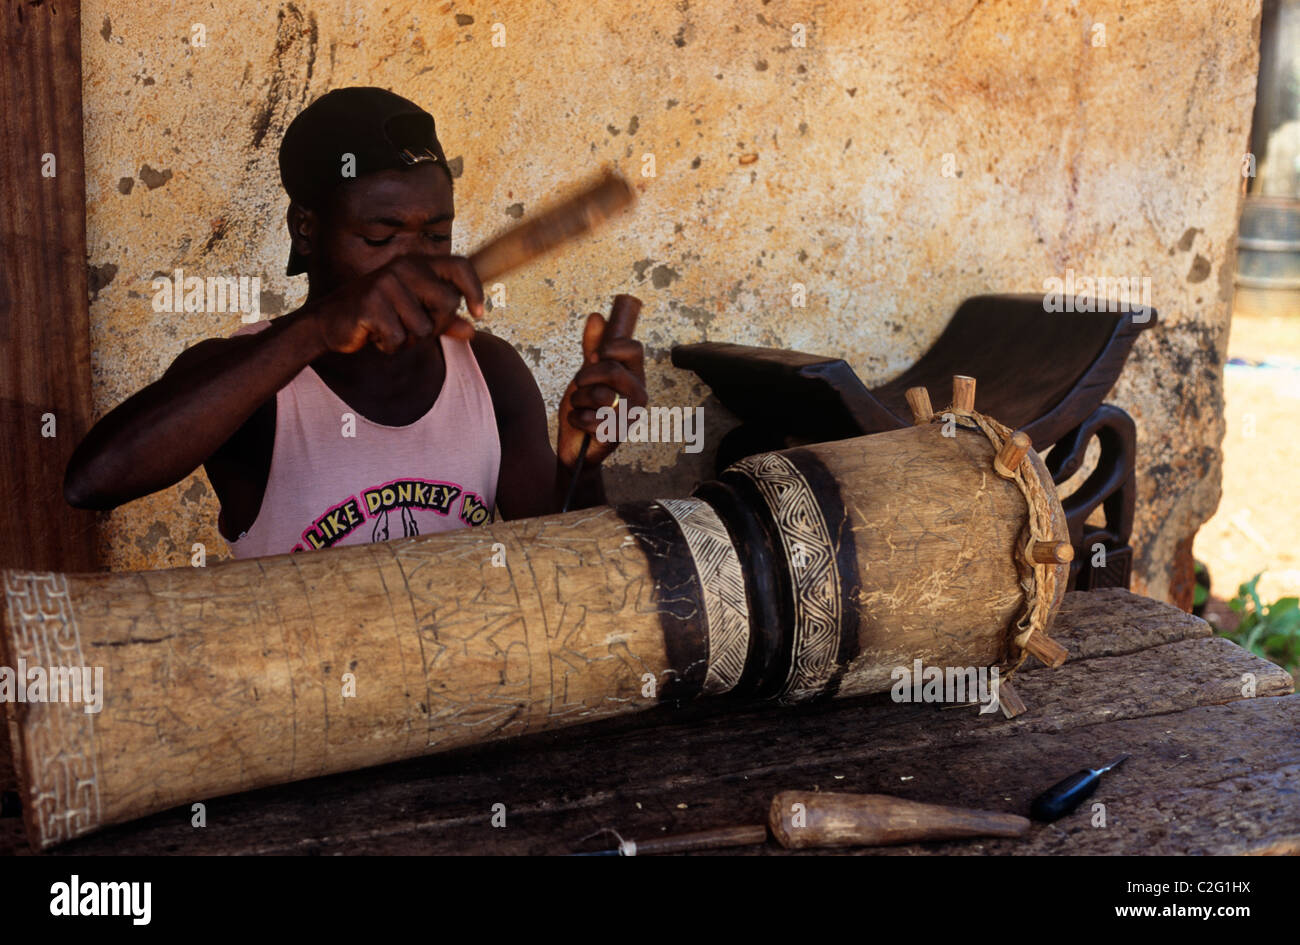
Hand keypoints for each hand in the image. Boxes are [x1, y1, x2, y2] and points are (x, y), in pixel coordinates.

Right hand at [306, 254, 485, 354]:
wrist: (329, 322)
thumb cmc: (377, 316)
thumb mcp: (413, 315)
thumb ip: (443, 321)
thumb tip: (472, 331)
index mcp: (417, 264)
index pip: (459, 266)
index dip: (474, 289)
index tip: (479, 314)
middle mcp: (404, 267)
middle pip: (447, 303)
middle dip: (435, 326)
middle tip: (410, 328)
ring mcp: (386, 283)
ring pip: (424, 328)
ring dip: (409, 340)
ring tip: (387, 330)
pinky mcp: (371, 304)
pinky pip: (399, 339)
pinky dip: (390, 347)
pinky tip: (374, 336)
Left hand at [557, 312, 646, 468]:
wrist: (576, 446)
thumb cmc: (586, 407)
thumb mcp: (588, 373)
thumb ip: (593, 347)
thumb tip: (597, 317)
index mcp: (635, 376)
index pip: (634, 349)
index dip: (612, 347)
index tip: (594, 355)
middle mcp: (638, 395)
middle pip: (613, 371)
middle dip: (586, 376)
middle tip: (579, 384)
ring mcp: (630, 416)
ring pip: (598, 395)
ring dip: (578, 400)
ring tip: (580, 407)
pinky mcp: (616, 435)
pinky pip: (588, 418)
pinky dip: (576, 419)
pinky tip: (581, 424)